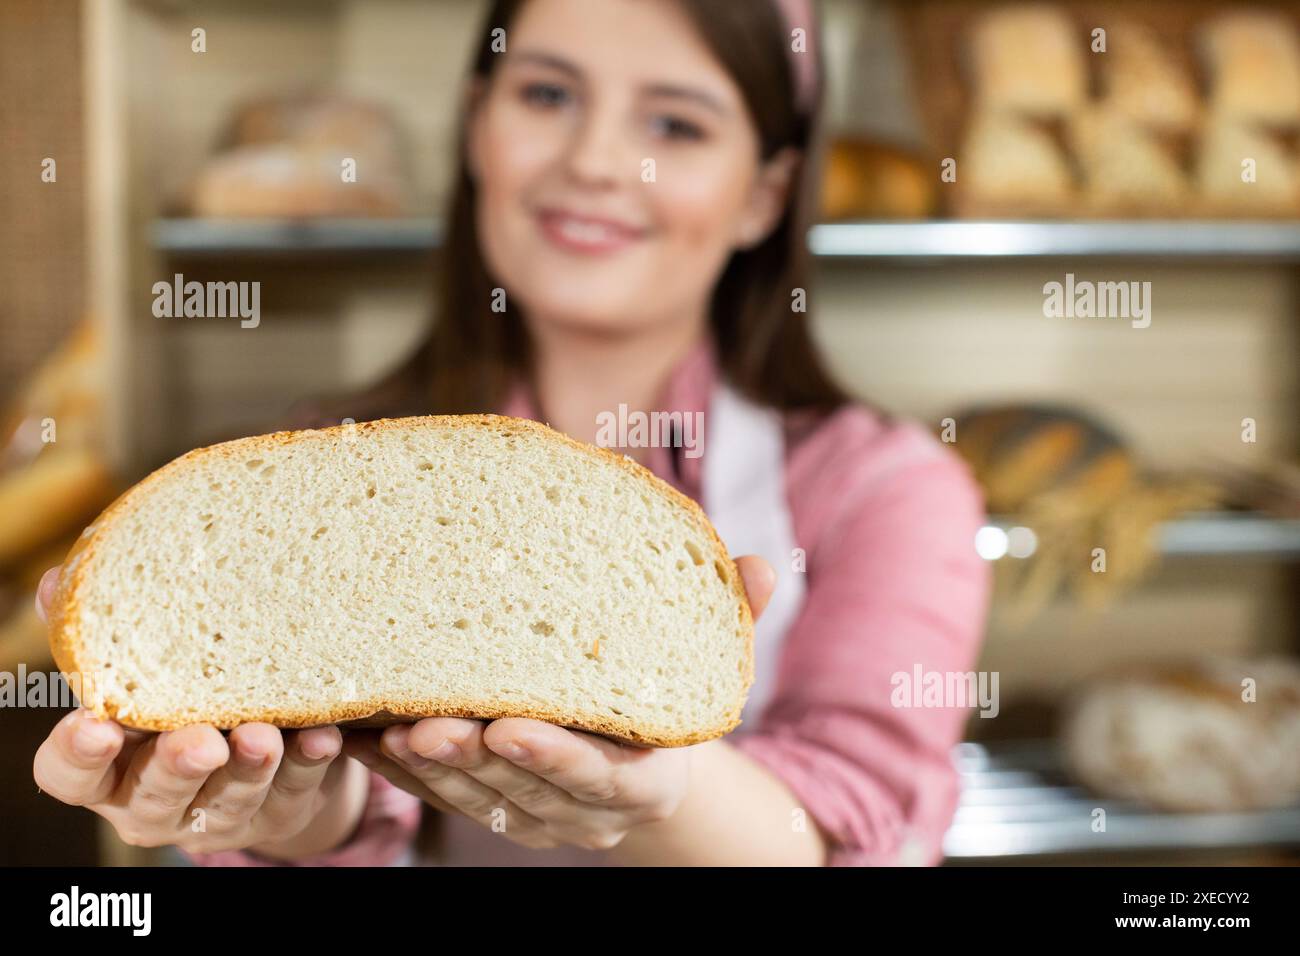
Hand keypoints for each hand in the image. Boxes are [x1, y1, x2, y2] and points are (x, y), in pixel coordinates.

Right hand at [32, 566, 360, 856]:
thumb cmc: (184, 699)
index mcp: (109, 765)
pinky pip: (295, 788)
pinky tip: (321, 735)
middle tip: (201, 739)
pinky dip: (309, 761)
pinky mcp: (278, 809)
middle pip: (154, 795)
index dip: (78, 754)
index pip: (69, 774)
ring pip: (229, 798)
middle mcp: (154, 799)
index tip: (91, 724)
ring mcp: (218, 813)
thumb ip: (105, 636)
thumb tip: (53, 580)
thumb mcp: (144, 672)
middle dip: (179, 766)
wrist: (266, 747)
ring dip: (249, 767)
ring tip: (264, 735)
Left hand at [344, 555, 775, 852]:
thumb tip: (766, 566)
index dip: (551, 753)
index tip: (505, 724)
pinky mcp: (498, 810)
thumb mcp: (705, 666)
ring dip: (427, 770)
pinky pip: (444, 800)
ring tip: (385, 728)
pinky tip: (364, 737)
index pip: (595, 772)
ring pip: (475, 800)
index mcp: (643, 777)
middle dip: (470, 760)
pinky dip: (404, 774)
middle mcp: (586, 810)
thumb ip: (734, 619)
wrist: (647, 766)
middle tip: (423, 724)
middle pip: (522, 790)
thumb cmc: (670, 701)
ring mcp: (538, 818)